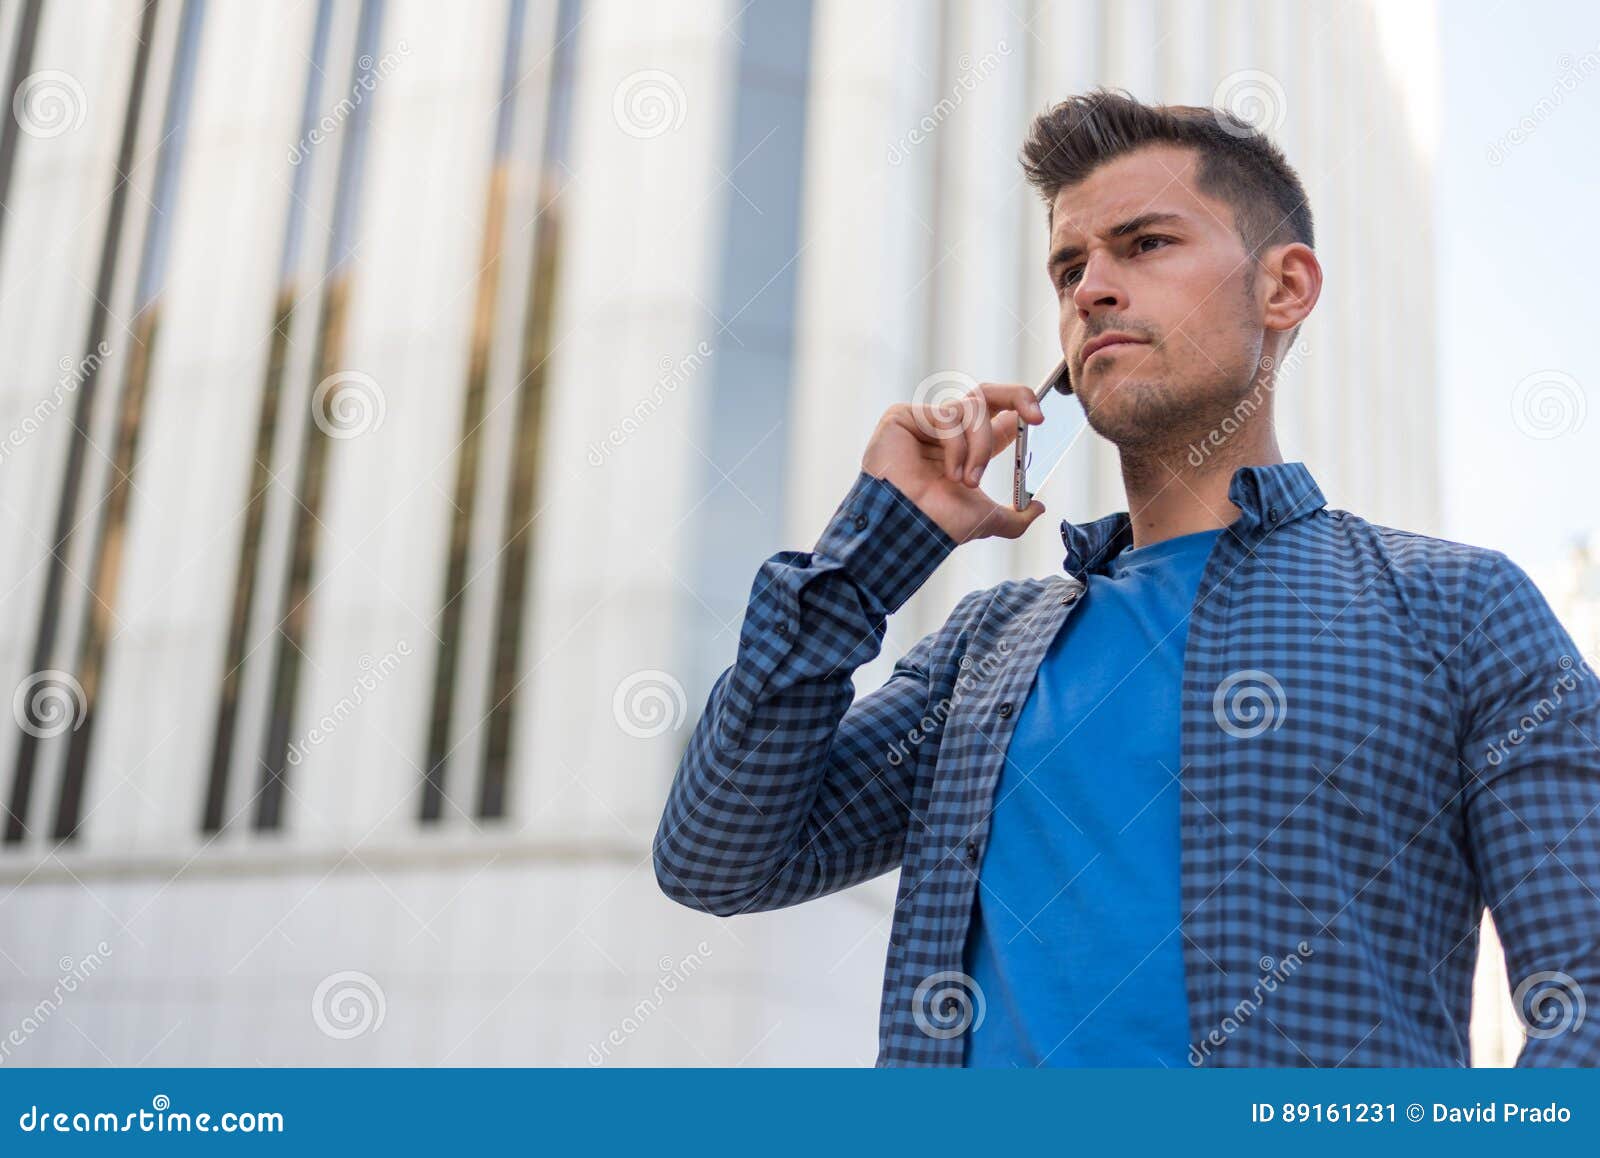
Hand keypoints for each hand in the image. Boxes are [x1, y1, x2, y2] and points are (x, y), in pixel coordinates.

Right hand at [861, 382, 1049, 543]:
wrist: (906, 527)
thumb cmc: (937, 523)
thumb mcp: (987, 519)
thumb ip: (1016, 517)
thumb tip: (1038, 510)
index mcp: (966, 450)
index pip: (999, 419)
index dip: (1021, 410)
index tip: (1041, 419)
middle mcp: (947, 432)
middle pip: (987, 394)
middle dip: (1017, 397)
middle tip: (1036, 417)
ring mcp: (925, 422)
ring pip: (973, 409)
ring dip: (980, 447)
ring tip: (968, 480)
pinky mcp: (905, 416)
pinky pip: (947, 416)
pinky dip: (957, 446)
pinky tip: (948, 472)